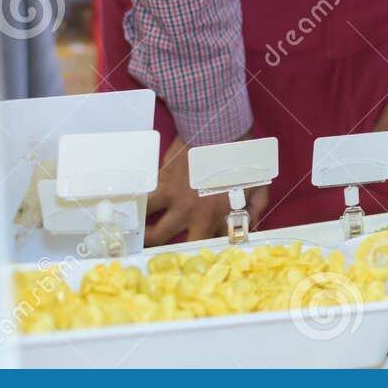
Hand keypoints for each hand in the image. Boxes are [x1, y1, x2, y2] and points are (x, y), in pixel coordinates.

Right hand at [146, 136, 267, 246]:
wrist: (220, 130)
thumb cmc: (240, 155)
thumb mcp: (258, 183)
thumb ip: (256, 207)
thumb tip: (252, 226)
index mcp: (224, 216)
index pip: (214, 243)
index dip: (206, 249)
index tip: (198, 253)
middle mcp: (200, 215)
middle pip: (181, 247)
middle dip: (173, 254)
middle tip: (163, 256)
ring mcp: (179, 203)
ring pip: (156, 233)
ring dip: (148, 239)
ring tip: (139, 242)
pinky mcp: (164, 187)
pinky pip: (145, 205)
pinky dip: (138, 210)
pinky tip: (130, 216)